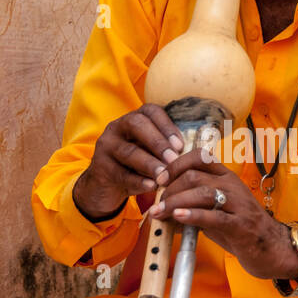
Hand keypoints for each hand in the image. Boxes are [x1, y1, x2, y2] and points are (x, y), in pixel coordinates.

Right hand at [72, 104, 184, 222]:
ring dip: (149, 163)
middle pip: (136, 124)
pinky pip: (120, 172)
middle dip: (157, 141)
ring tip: (164, 176)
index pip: (150, 111)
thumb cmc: (136, 167)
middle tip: (174, 158)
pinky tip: (151, 186)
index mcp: (132, 119)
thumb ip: (166, 150)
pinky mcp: (100, 167)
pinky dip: (137, 180)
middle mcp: (117, 127)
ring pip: (128, 151)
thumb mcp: (150, 154)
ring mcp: (105, 146)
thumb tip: (197, 154)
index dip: (166, 125)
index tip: (180, 145)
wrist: (105, 186)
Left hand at [145, 148, 297, 281]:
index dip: (175, 164)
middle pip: (194, 176)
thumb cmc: (240, 230)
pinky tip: (178, 216)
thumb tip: (164, 206)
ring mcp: (238, 204)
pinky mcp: (241, 225)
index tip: (159, 179)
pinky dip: (193, 215)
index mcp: (226, 177)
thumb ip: (195, 205)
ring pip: (202, 192)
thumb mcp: (216, 211)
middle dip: (170, 189)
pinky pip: (214, 216)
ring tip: (159, 213)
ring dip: (176, 202)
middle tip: (157, 204)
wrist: (272, 249)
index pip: (199, 157)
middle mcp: (232, 186)